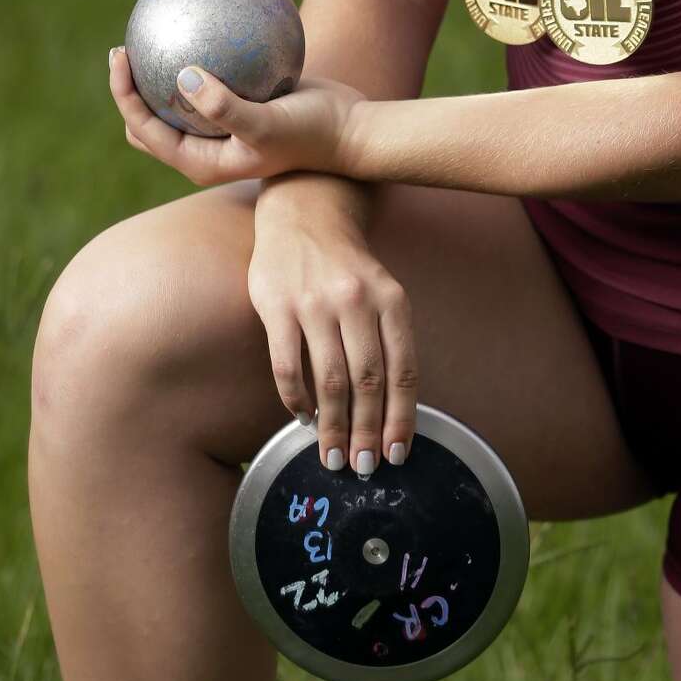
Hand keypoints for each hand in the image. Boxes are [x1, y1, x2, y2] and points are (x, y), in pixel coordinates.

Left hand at [109, 46, 363, 186]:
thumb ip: (224, 107)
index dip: (123, 95)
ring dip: (161, 72)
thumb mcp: (267, 126)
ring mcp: (224, 127)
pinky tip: (210, 20)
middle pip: (151, 120)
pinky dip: (204, 55)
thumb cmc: (311, 133)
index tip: (120, 54)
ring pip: (178, 99)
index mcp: (200, 161)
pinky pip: (213, 77)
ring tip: (157, 30)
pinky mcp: (243, 104)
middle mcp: (207, 148)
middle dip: (130, 88)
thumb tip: (181, 76)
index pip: (145, 130)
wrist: (351, 130)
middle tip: (127, 47)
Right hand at [249, 180, 417, 476]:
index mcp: (391, 299)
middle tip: (364, 466)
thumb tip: (392, 410)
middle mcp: (356, 300)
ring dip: (333, 426)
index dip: (402, 417)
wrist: (304, 214)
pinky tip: (302, 417)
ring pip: (329, 380)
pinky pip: (287, 366)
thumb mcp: (382, 292)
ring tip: (333, 455)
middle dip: (367, 431)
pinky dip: (296, 400)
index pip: (403, 370)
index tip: (398, 453)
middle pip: (368, 381)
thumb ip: (388, 340)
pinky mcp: (277, 306)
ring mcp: (315, 303)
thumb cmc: (348, 267)